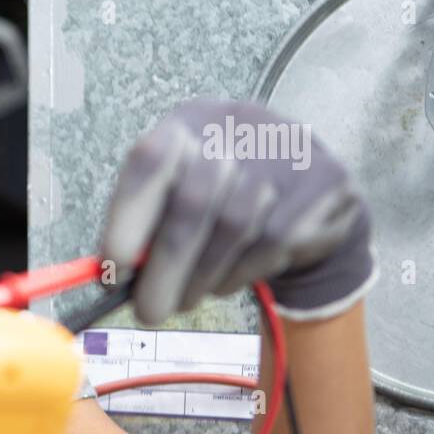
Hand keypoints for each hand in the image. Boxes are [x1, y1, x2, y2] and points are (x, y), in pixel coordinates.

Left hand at [99, 98, 377, 325]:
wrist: (307, 185)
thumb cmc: (221, 195)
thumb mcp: (174, 193)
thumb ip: (143, 226)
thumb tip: (110, 274)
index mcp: (188, 122)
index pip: (149, 163)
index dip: (127, 220)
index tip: (112, 271)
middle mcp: (236, 126)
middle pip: (194, 203)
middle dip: (165, 268)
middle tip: (148, 311)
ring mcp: (285, 150)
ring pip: (234, 227)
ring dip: (201, 277)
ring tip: (185, 299)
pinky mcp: (322, 181)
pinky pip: (272, 242)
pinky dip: (238, 273)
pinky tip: (224, 281)